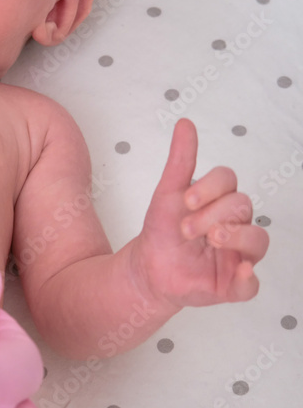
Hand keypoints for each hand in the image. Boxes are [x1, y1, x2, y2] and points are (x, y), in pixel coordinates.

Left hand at [134, 118, 268, 307]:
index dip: (210, 187)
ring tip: (210, 240)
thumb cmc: (164, 228)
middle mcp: (235, 225)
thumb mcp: (167, 192)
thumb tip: (185, 124)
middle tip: (186, 227)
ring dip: (235, 237)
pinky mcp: (234, 283)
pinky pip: (252, 284)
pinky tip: (239, 271)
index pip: (229, 182)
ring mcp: (239, 254)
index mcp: (220, 201)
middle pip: (243, 207)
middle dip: (213, 214)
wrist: (149, 266)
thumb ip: (181, 160)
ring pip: (258, 240)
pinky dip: (248, 279)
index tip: (186, 199)